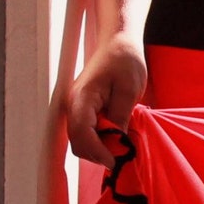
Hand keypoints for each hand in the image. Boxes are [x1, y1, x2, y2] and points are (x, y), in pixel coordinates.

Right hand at [65, 35, 147, 168]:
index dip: (97, 151)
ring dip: (99, 149)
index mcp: (83, 98)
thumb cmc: (124, 60)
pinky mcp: (84, 110)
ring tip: (122, 148)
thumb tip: (116, 141)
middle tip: (122, 157)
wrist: (118, 42)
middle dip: (98, 154)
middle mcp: (74, 105)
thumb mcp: (129, 89)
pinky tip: (117, 138)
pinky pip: (87, 133)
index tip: (115, 161)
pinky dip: (100, 141)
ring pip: (81, 140)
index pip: (82, 132)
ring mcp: (77, 108)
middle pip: (78, 142)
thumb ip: (120, 116)